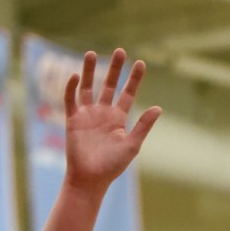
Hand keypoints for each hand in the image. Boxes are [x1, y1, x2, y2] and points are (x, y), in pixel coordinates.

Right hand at [63, 48, 162, 193]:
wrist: (90, 178)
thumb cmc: (112, 166)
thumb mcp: (132, 144)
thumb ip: (143, 125)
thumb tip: (159, 108)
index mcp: (119, 118)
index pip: (128, 93)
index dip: (134, 79)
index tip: (141, 63)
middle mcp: (103, 113)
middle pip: (109, 85)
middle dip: (114, 69)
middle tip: (120, 51)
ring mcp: (87, 115)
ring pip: (88, 88)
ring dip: (89, 71)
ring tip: (90, 53)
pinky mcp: (73, 120)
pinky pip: (70, 100)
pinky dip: (71, 87)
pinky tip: (74, 75)